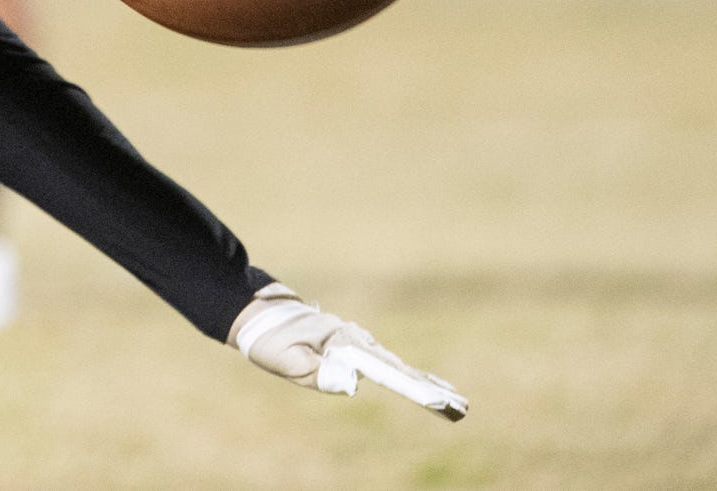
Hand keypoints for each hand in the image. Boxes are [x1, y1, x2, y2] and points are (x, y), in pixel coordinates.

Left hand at [232, 283, 468, 419]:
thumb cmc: (268, 339)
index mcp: (343, 343)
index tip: (438, 400)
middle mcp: (353, 338)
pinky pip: (384, 360)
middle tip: (462, 406)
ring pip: (395, 363)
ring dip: (423, 381)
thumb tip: (353, 385)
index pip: (385, 370)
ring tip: (452, 399)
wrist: (253, 312)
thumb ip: (318, 374)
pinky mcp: (349, 343)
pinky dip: (406, 372)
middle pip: (399, 367)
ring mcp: (353, 339)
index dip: (414, 387)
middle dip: (430, 388)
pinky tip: (422, 382)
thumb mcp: (285, 360)